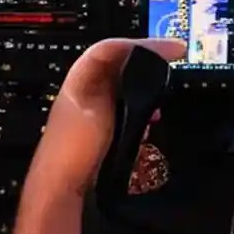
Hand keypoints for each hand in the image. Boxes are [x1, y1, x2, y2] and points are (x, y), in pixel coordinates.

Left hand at [28, 38, 185, 197]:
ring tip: (164, 96)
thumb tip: (143, 66)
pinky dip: (139, 108)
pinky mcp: (96, 129)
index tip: (174, 49)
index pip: (111, 48)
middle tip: (173, 63)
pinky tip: (149, 121)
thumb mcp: (97, 112)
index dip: (144, 45)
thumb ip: (116, 88)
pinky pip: (122, 108)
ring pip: (122, 86)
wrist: (59, 188)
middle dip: (147, 62)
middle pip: (118, 64)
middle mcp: (83, 91)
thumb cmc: (74, 152)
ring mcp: (88, 110)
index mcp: (80, 81)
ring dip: (145, 87)